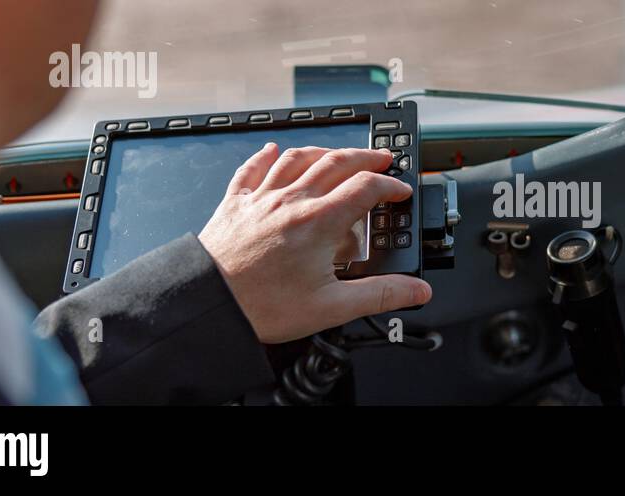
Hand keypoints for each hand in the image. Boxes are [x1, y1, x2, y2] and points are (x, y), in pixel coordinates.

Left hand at [198, 144, 431, 343]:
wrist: (209, 303)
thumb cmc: (261, 306)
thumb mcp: (331, 307)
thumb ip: (379, 295)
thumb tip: (414, 291)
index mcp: (318, 222)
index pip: (366, 187)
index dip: (390, 185)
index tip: (400, 192)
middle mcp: (291, 201)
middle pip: (336, 162)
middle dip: (365, 157)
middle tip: (382, 159)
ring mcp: (262, 198)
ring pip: (297, 158)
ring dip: (324, 151)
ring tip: (339, 153)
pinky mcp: (235, 204)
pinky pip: (252, 169)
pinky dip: (265, 155)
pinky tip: (271, 150)